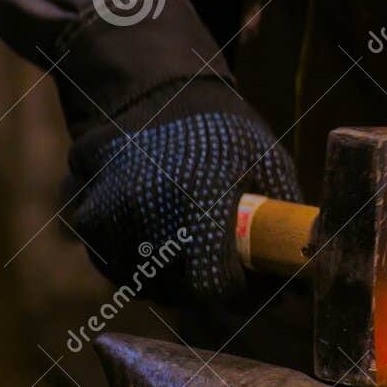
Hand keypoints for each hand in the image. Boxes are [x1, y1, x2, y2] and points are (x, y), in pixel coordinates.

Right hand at [69, 112, 303, 302]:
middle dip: (205, 286)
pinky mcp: (87, 220)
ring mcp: (112, 215)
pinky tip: (158, 234)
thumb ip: (281, 218)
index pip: (212, 283)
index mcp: (202, 193)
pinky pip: (117, 268)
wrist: (154, 96)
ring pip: (146, 285)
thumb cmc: (222, 133)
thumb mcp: (267, 162)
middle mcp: (150, 208)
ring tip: (189, 241)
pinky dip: (138, 263)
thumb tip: (299, 278)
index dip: (235, 291)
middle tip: (219, 259)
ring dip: (170, 279)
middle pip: (180, 291)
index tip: (244, 277)